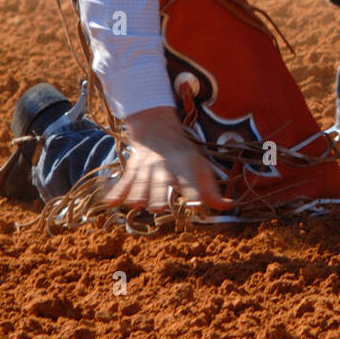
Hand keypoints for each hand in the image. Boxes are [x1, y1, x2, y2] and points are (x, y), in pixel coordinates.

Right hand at [105, 105, 232, 212]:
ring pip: (141, 182)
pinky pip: (123, 182)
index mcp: (185, 166)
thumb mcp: (201, 167)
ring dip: (138, 194)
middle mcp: (166, 167)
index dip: (194, 193)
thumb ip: (212, 191)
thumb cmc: (184, 155)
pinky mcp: (132, 171)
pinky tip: (110, 204)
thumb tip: (229, 206)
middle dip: (160, 195)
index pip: (190, 181)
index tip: (196, 206)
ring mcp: (146, 169)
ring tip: (137, 205)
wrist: (157, 129)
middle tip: (159, 208)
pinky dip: (116, 192)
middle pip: (161, 183)